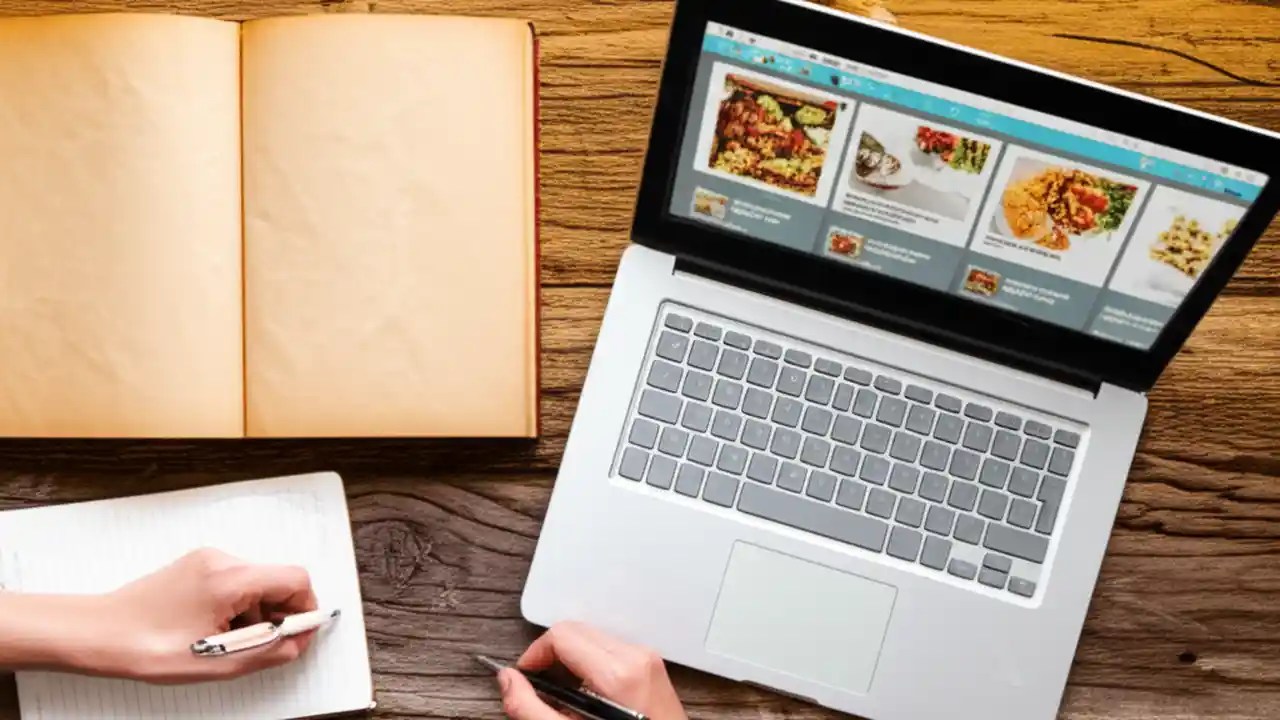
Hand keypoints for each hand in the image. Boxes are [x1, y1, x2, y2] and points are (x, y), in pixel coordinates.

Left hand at [86, 548, 317, 682]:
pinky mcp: (195, 567)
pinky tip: (216, 632)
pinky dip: (238, 607)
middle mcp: (221, 560)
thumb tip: (296, 642)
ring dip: (257, 614)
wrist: (97, 633)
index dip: (304, 610)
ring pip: (256, 583)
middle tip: (266, 648)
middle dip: (280, 615)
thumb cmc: (146, 647)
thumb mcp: (218, 662)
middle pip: (277, 580)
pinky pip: (234, 582)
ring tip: (231, 644)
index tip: (297, 636)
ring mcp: (207, 560)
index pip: (295, 580)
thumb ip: (269, 652)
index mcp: (230, 578)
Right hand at [498, 622, 687, 719]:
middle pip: (576, 630)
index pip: (562, 635)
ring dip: (570, 659)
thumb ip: (532, 708)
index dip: (534, 654)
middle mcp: (636, 657)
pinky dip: (590, 664)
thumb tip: (509, 680)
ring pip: (592, 637)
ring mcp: (647, 659)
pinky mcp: (651, 665)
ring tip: (564, 695)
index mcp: (618, 674)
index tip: (525, 676)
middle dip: (551, 654)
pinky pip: (610, 649)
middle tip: (540, 687)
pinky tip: (588, 694)